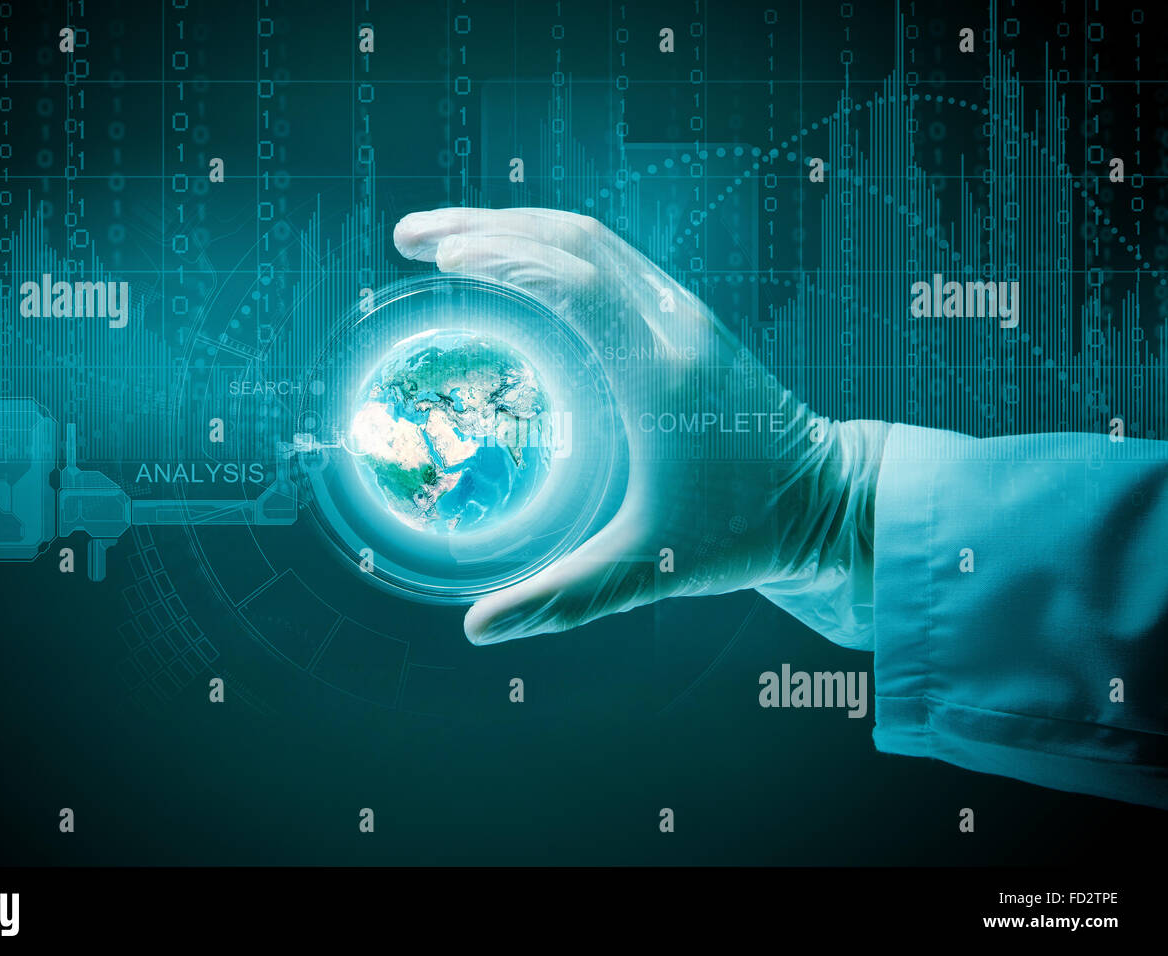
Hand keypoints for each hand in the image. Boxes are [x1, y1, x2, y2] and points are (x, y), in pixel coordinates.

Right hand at [393, 208, 888, 648]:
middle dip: (485, 227)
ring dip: (516, 229)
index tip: (440, 259)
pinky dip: (549, 249)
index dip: (504, 260)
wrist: (831, 501)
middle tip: (411, 238)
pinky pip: (607, 262)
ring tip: (445, 241)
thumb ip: (563, 600)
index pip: (575, 285)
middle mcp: (674, 326)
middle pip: (573, 240)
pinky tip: (513, 266)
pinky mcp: (687, 320)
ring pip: (591, 242)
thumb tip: (480, 631)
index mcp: (661, 374)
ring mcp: (684, 315)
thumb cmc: (748, 533)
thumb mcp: (651, 570)